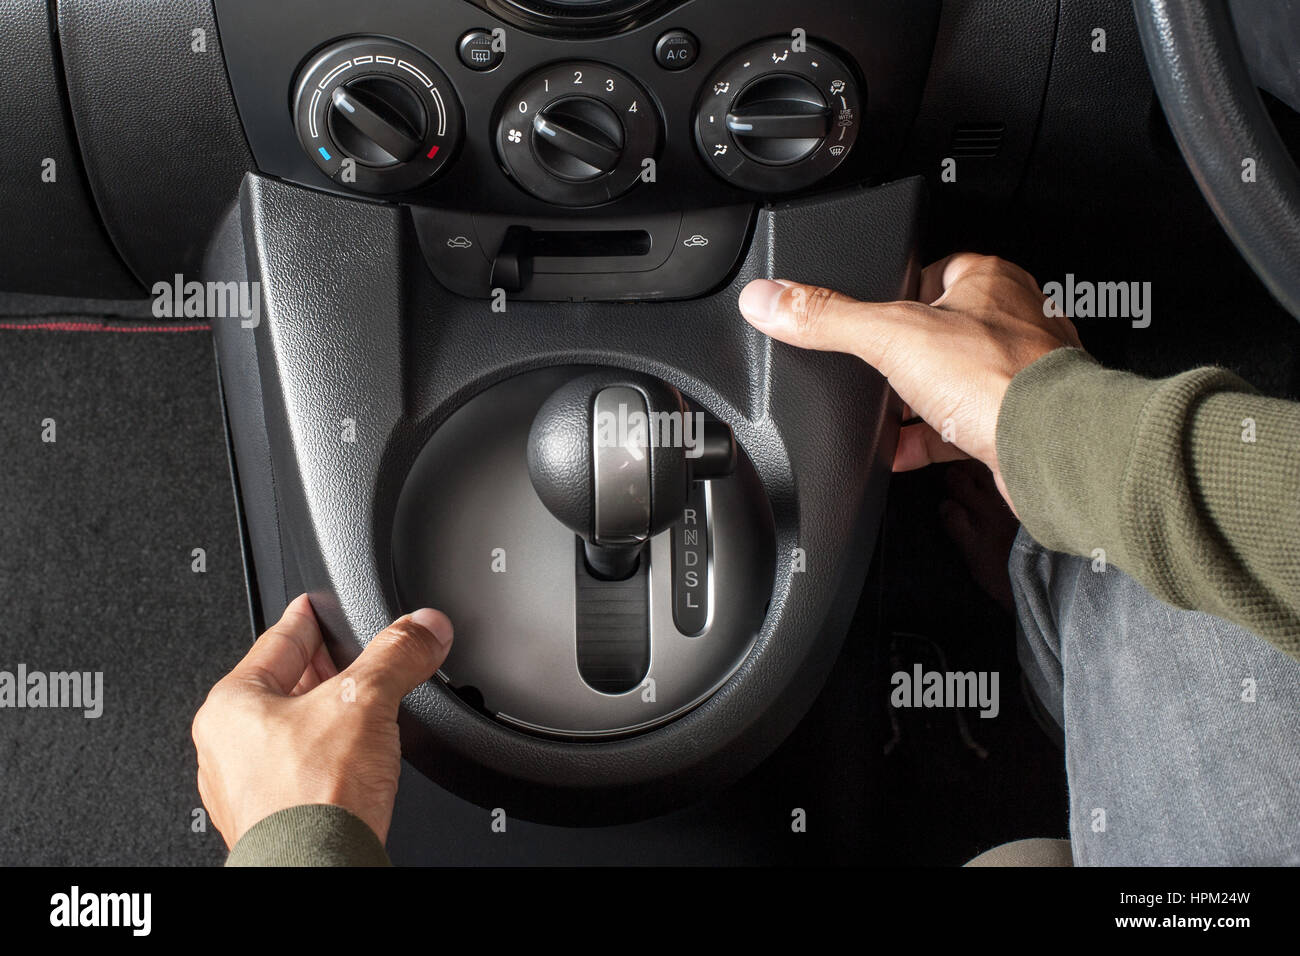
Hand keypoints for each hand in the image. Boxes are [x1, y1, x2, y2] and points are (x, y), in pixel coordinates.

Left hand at [192, 595, 452, 847]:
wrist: (318, 869)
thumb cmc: (312, 800)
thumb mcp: (366, 701)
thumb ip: (398, 653)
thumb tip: (424, 627)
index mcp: (230, 706)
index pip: (276, 640)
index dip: (308, 618)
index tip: (316, 606)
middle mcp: (226, 747)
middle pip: (286, 686)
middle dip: (327, 671)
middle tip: (361, 658)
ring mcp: (246, 787)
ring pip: (294, 732)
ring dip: (330, 718)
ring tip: (366, 711)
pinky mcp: (273, 817)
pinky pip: (300, 770)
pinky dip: (328, 758)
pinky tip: (356, 761)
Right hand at [737, 253, 1082, 506]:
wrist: (1051, 449)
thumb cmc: (1000, 380)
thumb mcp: (890, 336)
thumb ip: (826, 317)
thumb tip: (769, 298)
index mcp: (988, 278)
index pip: (929, 269)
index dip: (892, 293)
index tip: (866, 313)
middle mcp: (1012, 319)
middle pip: (940, 328)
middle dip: (904, 355)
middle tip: (873, 369)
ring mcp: (1020, 372)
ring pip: (956, 380)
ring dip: (919, 400)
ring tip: (887, 413)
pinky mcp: (1018, 420)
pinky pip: (964, 425)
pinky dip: (930, 439)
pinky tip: (902, 451)